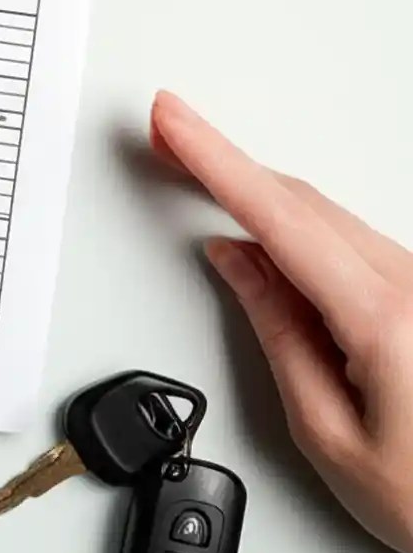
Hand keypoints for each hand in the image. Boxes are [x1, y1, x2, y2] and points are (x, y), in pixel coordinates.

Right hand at [150, 91, 412, 552]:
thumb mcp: (326, 430)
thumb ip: (279, 333)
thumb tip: (237, 263)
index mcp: (383, 317)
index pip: (278, 220)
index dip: (214, 161)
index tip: (173, 122)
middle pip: (302, 205)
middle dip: (225, 164)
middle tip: (168, 135)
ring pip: (327, 220)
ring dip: (259, 197)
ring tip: (200, 176)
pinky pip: (351, 244)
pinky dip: (297, 230)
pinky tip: (265, 233)